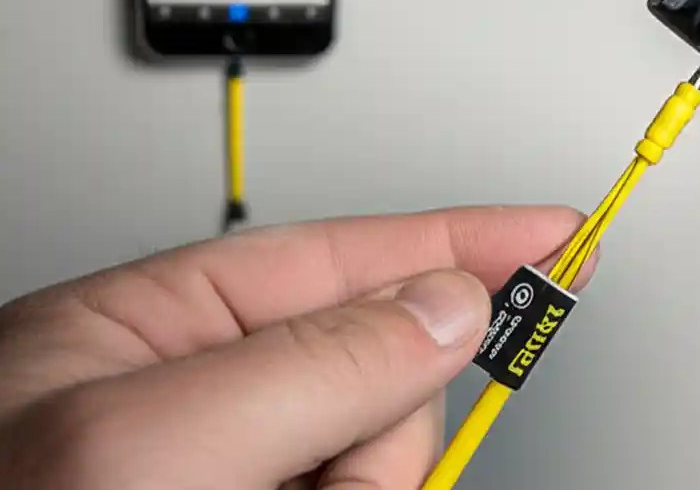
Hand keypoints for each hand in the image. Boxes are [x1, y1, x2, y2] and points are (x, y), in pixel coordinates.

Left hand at [0, 206, 588, 488]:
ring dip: (368, 487)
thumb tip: (444, 304)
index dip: (460, 238)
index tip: (553, 234)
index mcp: (146, 330)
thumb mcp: (155, 446)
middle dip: (382, 429)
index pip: (342, 254)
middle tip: (338, 480)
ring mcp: (232, 469)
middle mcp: (193, 395)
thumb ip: (315, 361)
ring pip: (383, 453)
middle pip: (378, 366)